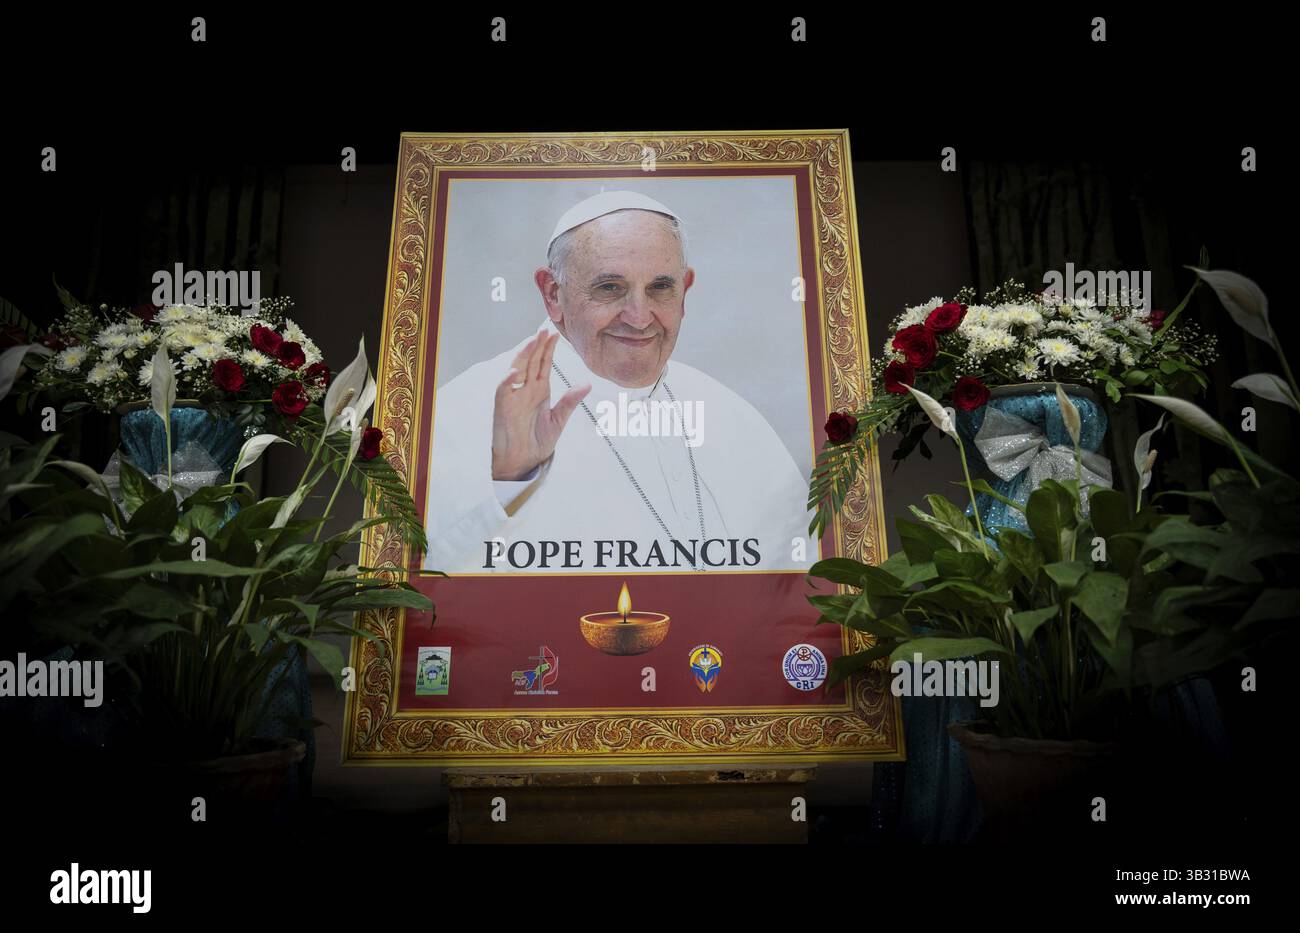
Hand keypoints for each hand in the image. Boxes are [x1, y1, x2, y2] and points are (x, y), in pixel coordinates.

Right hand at [491, 330, 590, 480]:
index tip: (556, 333)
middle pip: (531, 362)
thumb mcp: (559, 420)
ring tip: (532, 341)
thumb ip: (570, 402)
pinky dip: (508, 380)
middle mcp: (525, 389)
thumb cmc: (537, 441)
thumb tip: (587, 384)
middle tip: (545, 329)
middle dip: (537, 345)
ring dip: (523, 356)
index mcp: (539, 390)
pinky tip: (514, 372)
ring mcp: (514, 397)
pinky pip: (504, 391)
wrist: (523, 462)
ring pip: (517, 370)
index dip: (549, 349)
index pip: (544, 364)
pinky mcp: (503, 408)